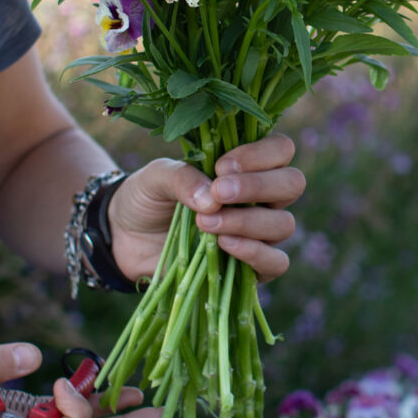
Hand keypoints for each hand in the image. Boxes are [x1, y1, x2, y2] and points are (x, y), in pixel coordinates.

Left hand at [109, 134, 304, 281]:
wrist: (125, 238)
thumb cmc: (146, 197)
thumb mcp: (156, 177)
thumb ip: (182, 178)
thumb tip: (212, 199)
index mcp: (246, 165)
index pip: (281, 150)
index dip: (260, 155)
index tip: (221, 166)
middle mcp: (261, 197)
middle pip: (292, 184)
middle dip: (258, 186)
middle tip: (219, 191)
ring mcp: (259, 233)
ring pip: (284, 224)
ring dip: (248, 221)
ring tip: (206, 222)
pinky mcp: (250, 268)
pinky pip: (276, 263)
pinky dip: (255, 253)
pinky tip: (224, 245)